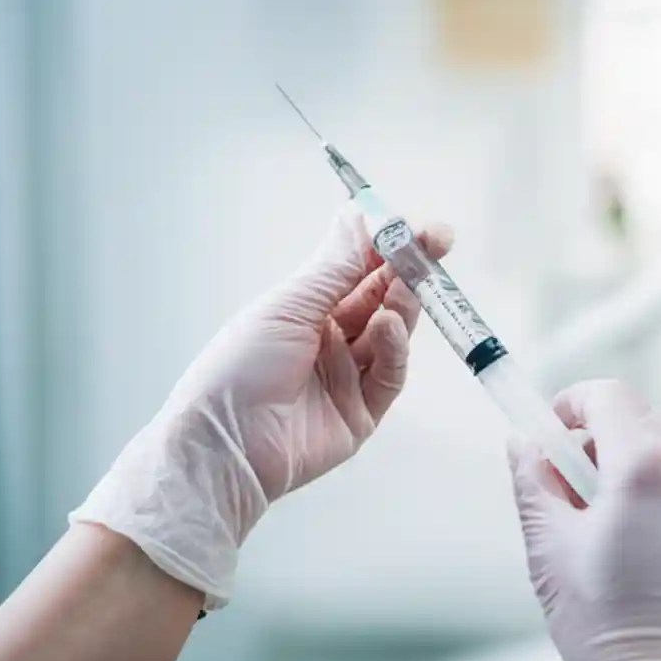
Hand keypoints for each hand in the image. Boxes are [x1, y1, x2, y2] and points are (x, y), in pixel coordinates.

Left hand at [70, 207, 451, 610]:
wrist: (226, 447)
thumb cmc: (239, 368)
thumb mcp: (289, 306)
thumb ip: (335, 265)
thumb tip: (359, 213)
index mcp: (308, 308)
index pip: (359, 269)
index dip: (390, 246)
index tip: (420, 226)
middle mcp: (332, 338)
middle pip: (383, 298)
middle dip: (410, 270)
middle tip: (435, 245)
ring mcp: (349, 375)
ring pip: (393, 333)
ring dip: (402, 306)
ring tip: (406, 287)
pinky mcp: (364, 412)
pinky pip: (391, 375)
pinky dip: (395, 349)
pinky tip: (387, 328)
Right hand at [507, 380, 660, 660]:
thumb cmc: (621, 634)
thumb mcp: (552, 554)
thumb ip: (533, 484)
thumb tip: (523, 446)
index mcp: (647, 466)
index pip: (608, 396)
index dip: (574, 404)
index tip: (557, 425)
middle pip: (649, 418)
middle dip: (611, 439)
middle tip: (583, 486)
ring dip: (654, 463)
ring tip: (626, 520)